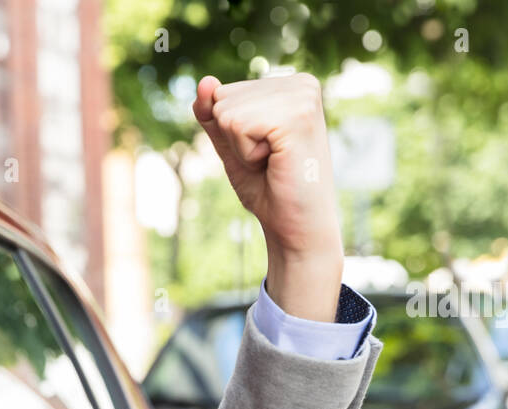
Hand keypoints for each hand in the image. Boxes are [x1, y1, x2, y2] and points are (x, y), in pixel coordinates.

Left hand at [193, 73, 343, 322]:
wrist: (296, 228)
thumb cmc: (268, 189)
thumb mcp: (231, 144)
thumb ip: (213, 113)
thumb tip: (204, 81)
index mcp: (290, 85)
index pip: (224, 93)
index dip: (231, 133)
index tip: (264, 152)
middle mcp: (300, 83)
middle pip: (223, 98)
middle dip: (234, 139)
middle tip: (269, 160)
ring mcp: (302, 96)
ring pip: (227, 111)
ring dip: (241, 147)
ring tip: (274, 162)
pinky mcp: (297, 115)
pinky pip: (237, 125)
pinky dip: (246, 153)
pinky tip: (275, 162)